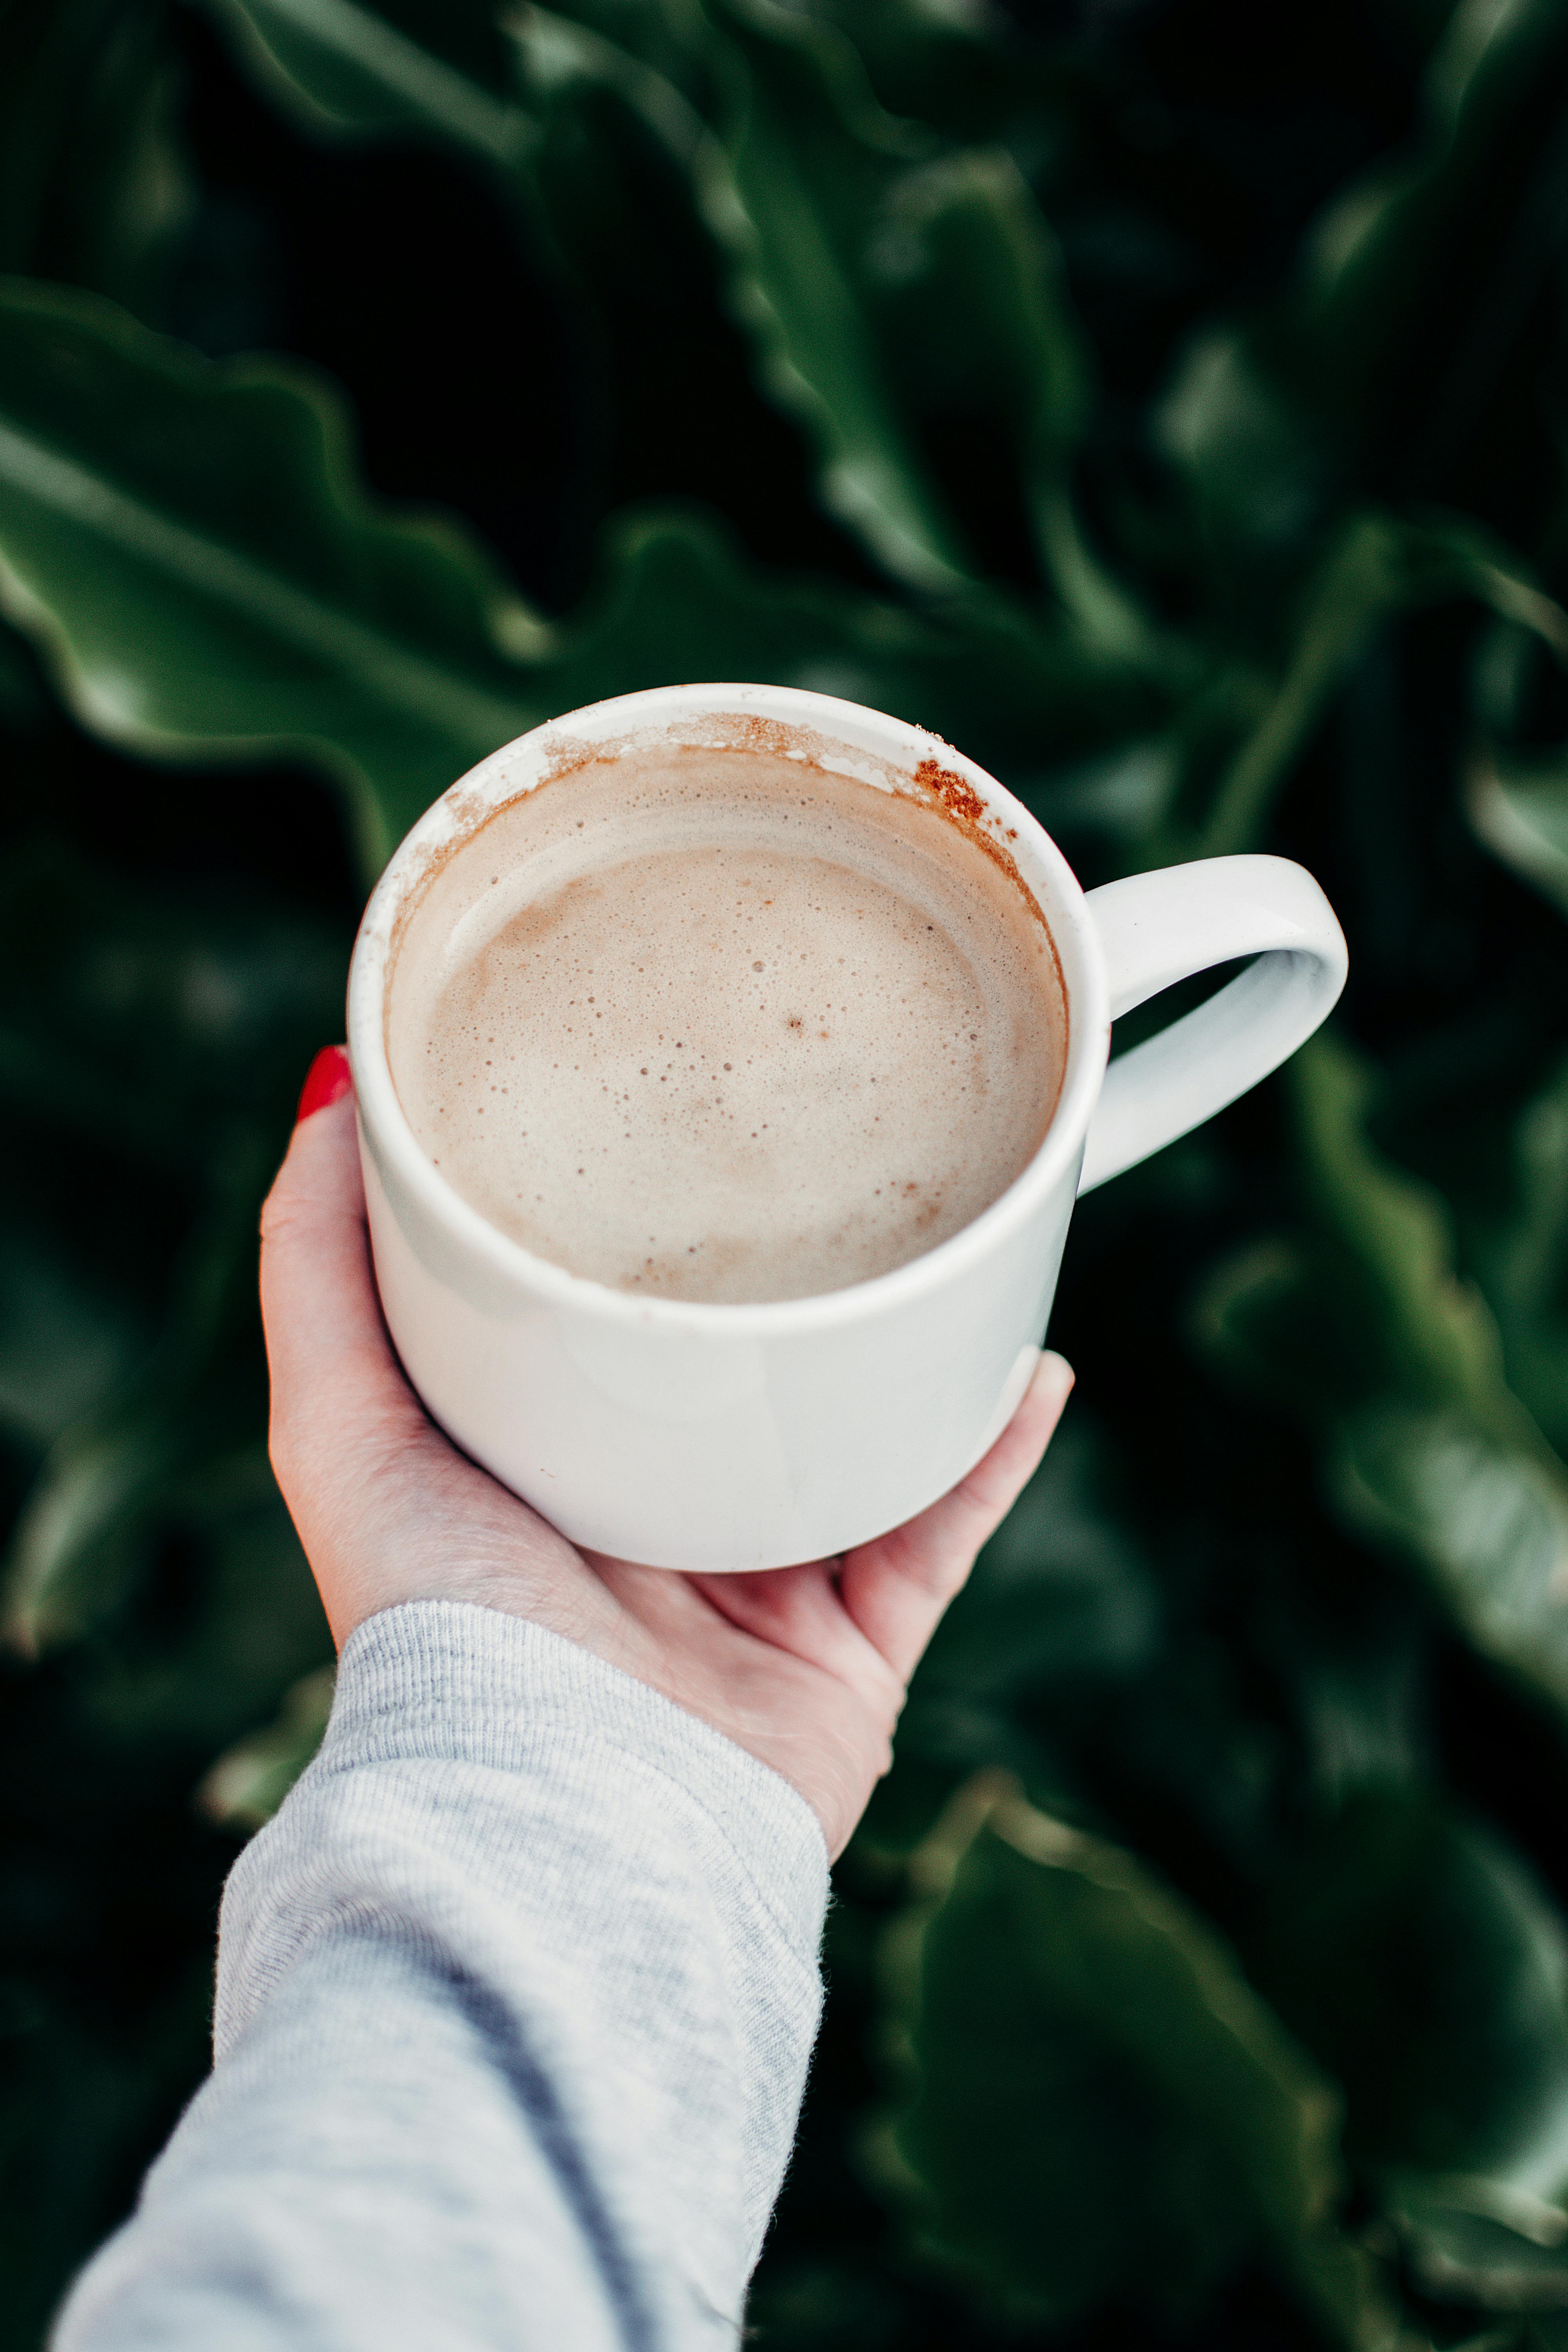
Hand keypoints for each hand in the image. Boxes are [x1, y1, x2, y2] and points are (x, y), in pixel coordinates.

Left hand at [260, 1050, 1073, 1856]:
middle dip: (789, 1303)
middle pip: (744, 1395)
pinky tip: (1027, 1370)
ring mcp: (759, 1598)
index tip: (674, 1146)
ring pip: (859, 1452)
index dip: (632, 1256)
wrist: (563, 1811)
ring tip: (956, 1257)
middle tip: (841, 1183)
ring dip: (912, 1365)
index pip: (603, 1349)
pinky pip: (943, 1534)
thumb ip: (315, 1270)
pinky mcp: (849, 1655)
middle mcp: (655, 1538)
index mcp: (550, 1484)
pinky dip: (988, 1453)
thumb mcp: (339, 1427)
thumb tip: (327, 1094)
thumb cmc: (439, 1625)